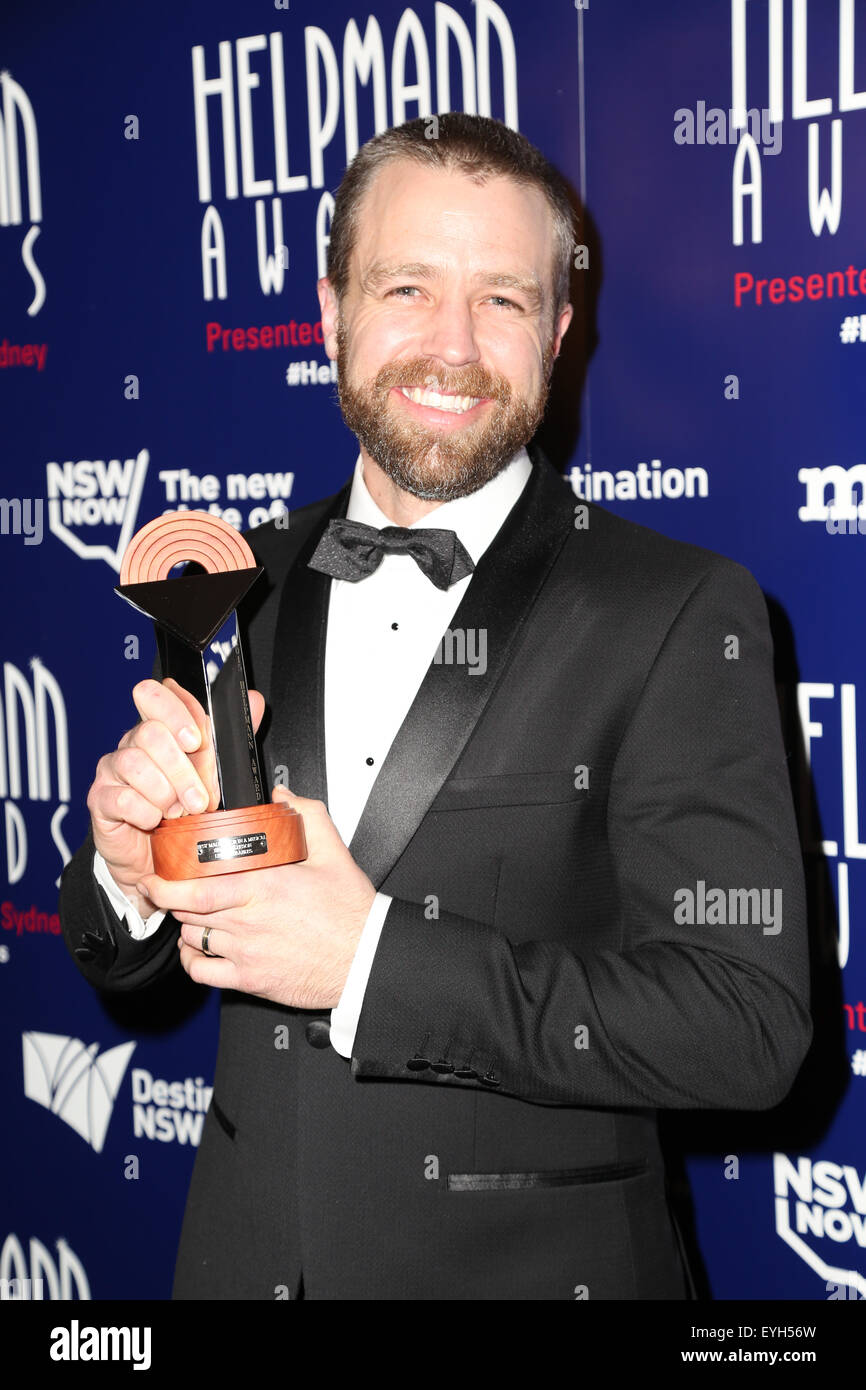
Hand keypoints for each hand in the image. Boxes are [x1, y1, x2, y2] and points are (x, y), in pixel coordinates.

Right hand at [87, 677, 264, 917]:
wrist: (156, 859)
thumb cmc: (183, 811)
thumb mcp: (212, 774)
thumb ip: (230, 738)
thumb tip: (255, 701)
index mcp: (158, 730)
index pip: (154, 695)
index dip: (175, 712)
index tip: (196, 740)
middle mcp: (131, 744)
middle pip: (150, 733)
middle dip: (183, 770)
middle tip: (199, 799)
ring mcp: (112, 770)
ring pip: (136, 764)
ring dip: (166, 793)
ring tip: (177, 813)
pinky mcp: (101, 799)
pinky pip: (123, 798)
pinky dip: (146, 812)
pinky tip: (155, 821)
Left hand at [138, 786, 376, 1009]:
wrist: (364, 957)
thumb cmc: (350, 911)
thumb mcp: (334, 852)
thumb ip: (307, 815)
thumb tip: (281, 797)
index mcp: (263, 888)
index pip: (197, 889)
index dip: (167, 885)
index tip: (156, 877)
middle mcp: (248, 922)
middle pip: (188, 913)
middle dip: (174, 900)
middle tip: (172, 890)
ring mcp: (246, 954)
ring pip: (192, 939)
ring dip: (187, 925)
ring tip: (193, 914)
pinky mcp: (250, 979)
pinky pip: (203, 973)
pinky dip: (191, 961)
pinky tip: (197, 949)